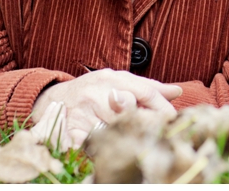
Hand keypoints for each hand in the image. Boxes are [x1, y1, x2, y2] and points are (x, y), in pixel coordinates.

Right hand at [28, 69, 181, 149]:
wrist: (52, 100)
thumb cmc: (92, 90)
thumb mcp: (118, 81)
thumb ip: (147, 87)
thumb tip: (177, 91)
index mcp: (112, 78)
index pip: (145, 92)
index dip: (162, 108)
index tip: (172, 121)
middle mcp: (97, 92)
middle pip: (132, 112)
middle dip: (146, 124)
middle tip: (156, 133)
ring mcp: (83, 112)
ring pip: (113, 130)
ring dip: (124, 137)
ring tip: (131, 141)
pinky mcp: (70, 130)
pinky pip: (92, 144)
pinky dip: (101, 148)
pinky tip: (107, 149)